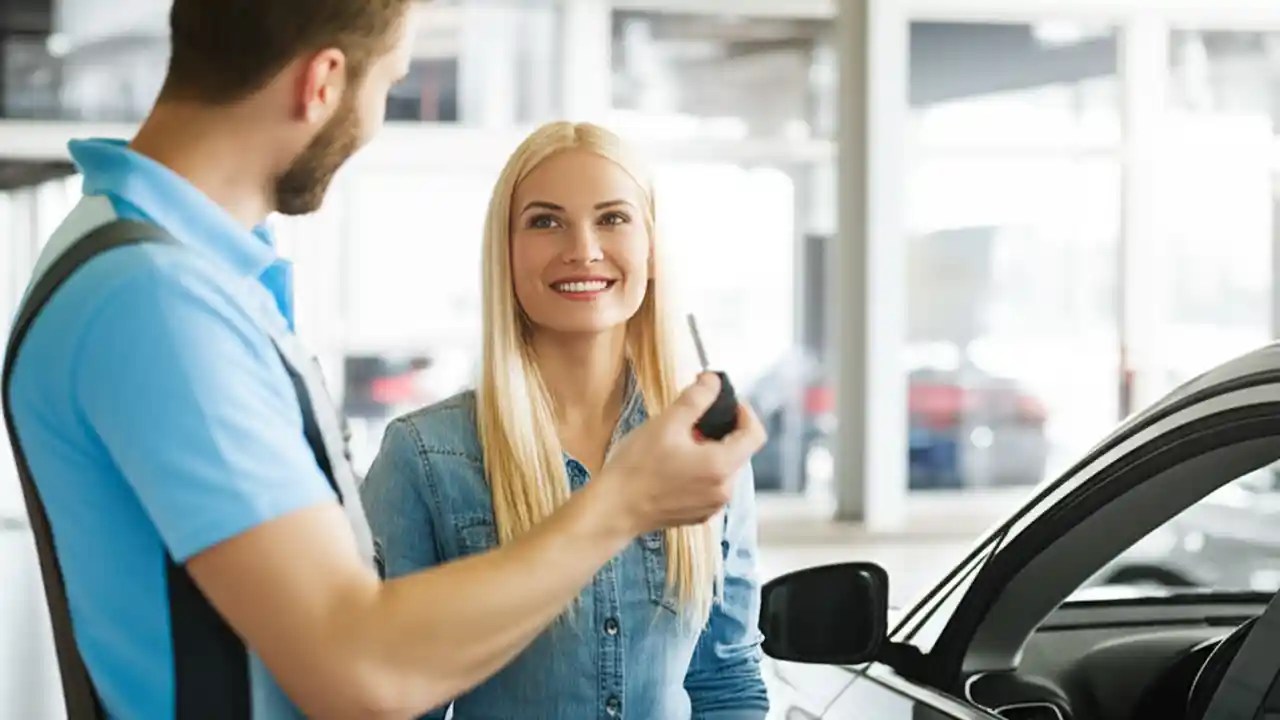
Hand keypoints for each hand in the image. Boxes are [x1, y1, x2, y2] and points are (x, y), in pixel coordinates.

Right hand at [598, 373, 766, 534]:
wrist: (613, 509)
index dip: (744, 412)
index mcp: (721, 466)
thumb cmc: (637, 467)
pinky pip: (712, 486)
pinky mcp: (700, 515)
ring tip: (681, 443)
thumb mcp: (667, 423)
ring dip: (711, 451)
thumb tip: (714, 381)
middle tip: (694, 420)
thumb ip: (696, 398)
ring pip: (725, 468)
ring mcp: (713, 506)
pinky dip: (702, 471)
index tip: (726, 402)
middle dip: (723, 431)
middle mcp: (725, 490)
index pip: (755, 434)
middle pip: (740, 451)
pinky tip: (676, 466)